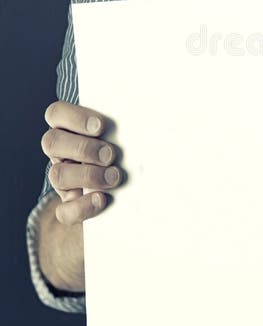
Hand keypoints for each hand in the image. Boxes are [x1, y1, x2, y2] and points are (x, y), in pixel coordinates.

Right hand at [41, 100, 121, 224]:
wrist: (130, 190)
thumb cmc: (128, 150)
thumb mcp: (124, 135)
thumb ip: (125, 126)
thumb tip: (148, 116)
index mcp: (69, 129)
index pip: (56, 114)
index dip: (74, 117)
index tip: (101, 125)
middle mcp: (60, 152)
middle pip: (51, 142)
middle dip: (83, 148)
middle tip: (110, 154)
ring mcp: (62, 179)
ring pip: (57, 174)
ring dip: (87, 175)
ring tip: (114, 176)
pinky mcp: (69, 206)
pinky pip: (64, 211)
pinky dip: (82, 206)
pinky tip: (102, 199)